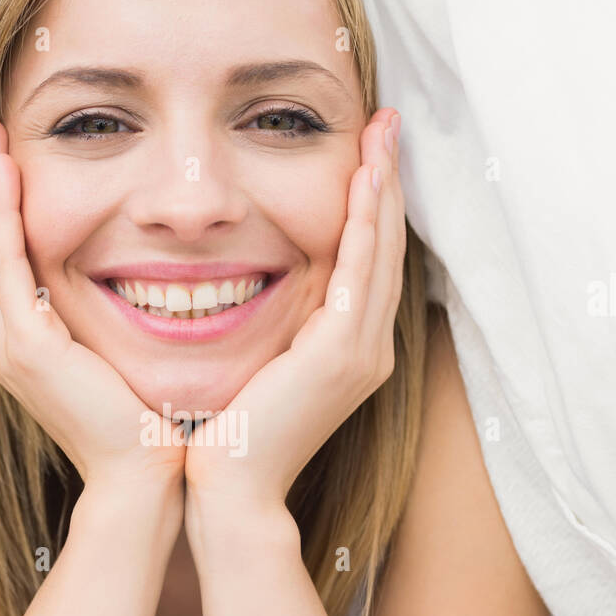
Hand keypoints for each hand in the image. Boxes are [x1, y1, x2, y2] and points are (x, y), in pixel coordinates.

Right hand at [0, 104, 186, 495]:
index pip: (2, 254)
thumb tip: (138, 269)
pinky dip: (2, 215)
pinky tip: (7, 172)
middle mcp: (4, 339)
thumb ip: (109, 312)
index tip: (5, 146)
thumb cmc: (148, 418)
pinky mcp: (25, 347)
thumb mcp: (120, 351)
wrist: (146, 476)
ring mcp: (7, 343)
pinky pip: (5, 265)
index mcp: (24, 340)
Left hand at [183, 108, 404, 513]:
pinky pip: (360, 272)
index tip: (368, 155)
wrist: (228, 490)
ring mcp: (360, 352)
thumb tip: (243, 287)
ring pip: (381, 253)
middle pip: (385, 249)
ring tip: (384, 135)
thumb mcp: (256, 367)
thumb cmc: (226, 435)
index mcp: (347, 352)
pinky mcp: (341, 353)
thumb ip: (270, 329)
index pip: (366, 264)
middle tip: (388, 125)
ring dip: (383, 190)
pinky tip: (365, 180)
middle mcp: (366, 349)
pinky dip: (364, 223)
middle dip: (388, 184)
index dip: (371, 207)